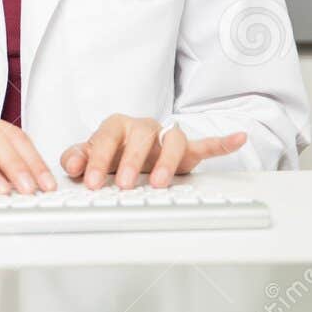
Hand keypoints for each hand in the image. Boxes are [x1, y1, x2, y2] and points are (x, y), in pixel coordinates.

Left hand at [59, 114, 247, 188]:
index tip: (93, 182)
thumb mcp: (88, 156)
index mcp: (117, 126)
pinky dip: (223, 142)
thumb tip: (72, 163)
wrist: (128, 149)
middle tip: (125, 185)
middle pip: (142, 136)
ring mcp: (166, 137)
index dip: (99, 160)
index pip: (107, 138)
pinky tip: (239, 138)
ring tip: (160, 183)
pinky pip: (207, 143)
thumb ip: (77, 157)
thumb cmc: (110, 152)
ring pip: (173, 140)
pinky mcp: (187, 150)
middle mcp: (143, 127)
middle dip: (132, 161)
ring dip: (167, 161)